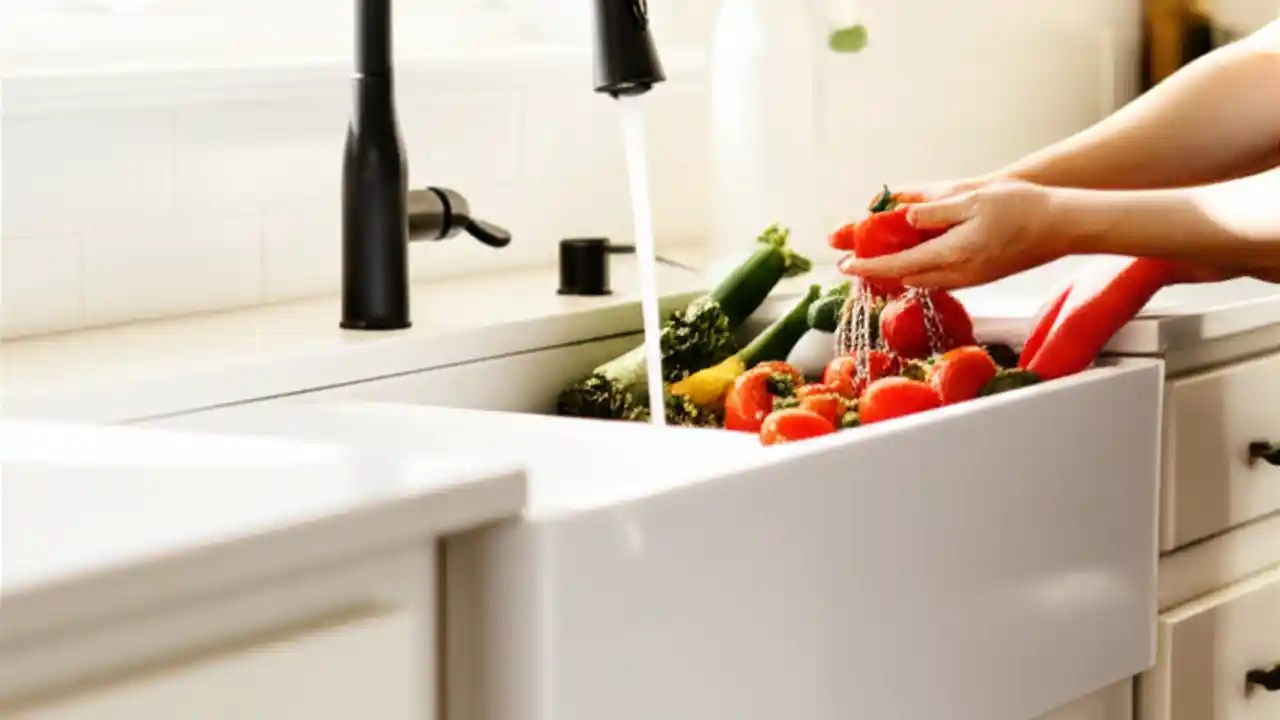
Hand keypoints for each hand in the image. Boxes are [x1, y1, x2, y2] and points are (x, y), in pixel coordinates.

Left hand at [841, 180, 1067, 289]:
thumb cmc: (1021, 207)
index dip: (868, 266)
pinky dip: (920, 269)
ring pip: (922, 279)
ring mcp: (971, 278)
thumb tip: (905, 217)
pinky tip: (914, 259)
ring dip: (898, 271)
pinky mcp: (981, 276)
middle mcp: (959, 273)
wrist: (1062, 226)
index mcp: (952, 254)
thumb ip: (935, 211)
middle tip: (854, 262)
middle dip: (878, 271)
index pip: (898, 264)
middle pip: (905, 277)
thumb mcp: (972, 200)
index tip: (845, 265)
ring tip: (877, 261)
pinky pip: (941, 277)